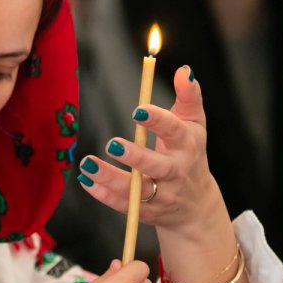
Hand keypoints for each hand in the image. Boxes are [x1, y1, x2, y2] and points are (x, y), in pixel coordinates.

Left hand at [78, 68, 249, 282]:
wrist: (195, 206)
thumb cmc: (191, 154)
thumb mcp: (194, 125)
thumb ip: (189, 97)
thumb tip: (183, 70)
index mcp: (187, 146)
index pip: (174, 132)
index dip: (158, 121)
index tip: (138, 110)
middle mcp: (176, 172)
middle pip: (157, 167)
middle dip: (136, 157)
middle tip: (112, 144)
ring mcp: (162, 195)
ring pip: (136, 190)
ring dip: (111, 178)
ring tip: (88, 164)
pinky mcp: (146, 212)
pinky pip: (123, 205)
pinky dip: (103, 195)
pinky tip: (86, 180)